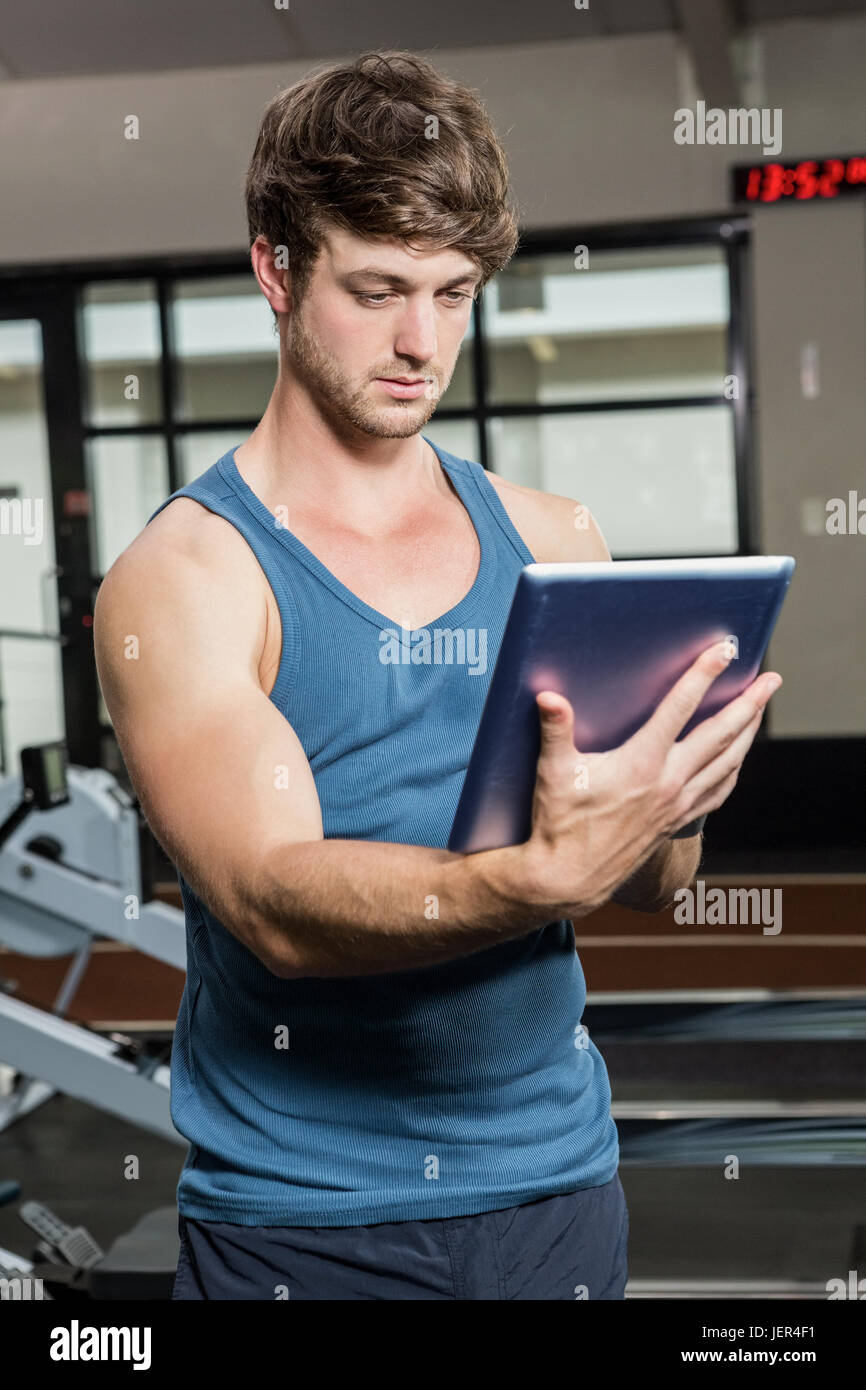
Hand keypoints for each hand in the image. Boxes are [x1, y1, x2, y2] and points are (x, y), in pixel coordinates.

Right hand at [522, 639, 780, 918]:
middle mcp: (668, 783)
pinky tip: (737, 758)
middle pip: (721, 735)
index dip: (703, 675)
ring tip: (761, 707)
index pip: (680, 709)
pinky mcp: (676, 821)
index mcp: (641, 764)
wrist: (569, 878)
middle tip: (773, 678)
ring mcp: (677, 804)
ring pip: (728, 763)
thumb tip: (548, 695)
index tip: (725, 650)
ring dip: (748, 732)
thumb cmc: (558, 823)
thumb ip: (555, 730)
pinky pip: (718, 791)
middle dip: (750, 703)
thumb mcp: (553, 773)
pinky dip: (733, 769)